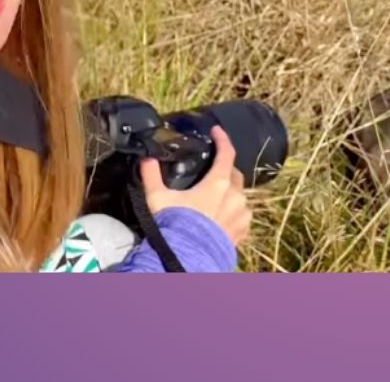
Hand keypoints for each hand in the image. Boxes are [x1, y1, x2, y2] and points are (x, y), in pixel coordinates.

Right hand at [140, 125, 251, 245]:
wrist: (187, 258)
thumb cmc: (174, 226)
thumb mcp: (158, 198)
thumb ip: (152, 176)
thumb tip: (146, 160)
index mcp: (219, 183)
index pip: (227, 152)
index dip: (223, 139)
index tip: (217, 131)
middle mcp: (235, 196)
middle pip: (235, 175)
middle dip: (226, 170)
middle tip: (212, 172)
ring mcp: (242, 215)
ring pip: (239, 197)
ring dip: (229, 195)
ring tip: (213, 201)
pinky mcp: (243, 232)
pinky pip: (242, 217)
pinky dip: (233, 214)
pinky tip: (220, 219)